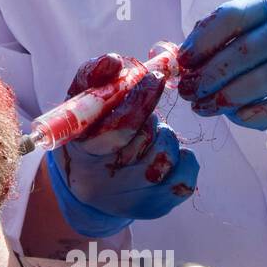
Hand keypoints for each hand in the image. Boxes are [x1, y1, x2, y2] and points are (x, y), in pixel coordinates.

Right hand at [46, 54, 199, 238]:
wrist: (89, 185)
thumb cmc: (87, 134)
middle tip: (140, 109)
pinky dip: (182, 157)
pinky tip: (164, 152)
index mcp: (85, 153)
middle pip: (146, 137)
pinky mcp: (158, 205)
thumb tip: (114, 60)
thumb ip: (93, 77)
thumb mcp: (80, 104)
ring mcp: (135, 197)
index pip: (121, 128)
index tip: (154, 78)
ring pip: (167, 153)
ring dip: (163, 135)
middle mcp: (108, 180)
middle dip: (148, 115)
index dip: (141, 101)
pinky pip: (186, 175)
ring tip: (146, 135)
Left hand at [179, 0, 266, 128]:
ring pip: (257, 83)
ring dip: (222, 99)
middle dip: (207, 76)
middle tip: (188, 90)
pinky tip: (234, 116)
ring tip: (202, 106)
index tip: (183, 60)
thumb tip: (186, 54)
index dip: (201, 41)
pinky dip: (251, 116)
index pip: (232, 17)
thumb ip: (236, 29)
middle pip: (241, 54)